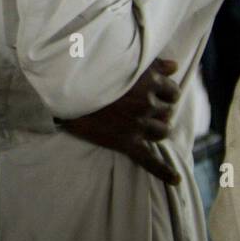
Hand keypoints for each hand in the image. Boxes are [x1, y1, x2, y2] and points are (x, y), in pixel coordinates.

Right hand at [59, 57, 181, 183]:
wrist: (63, 90)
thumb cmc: (91, 70)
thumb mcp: (124, 60)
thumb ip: (152, 63)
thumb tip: (174, 66)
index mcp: (149, 82)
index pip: (172, 91)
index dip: (164, 92)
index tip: (154, 93)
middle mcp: (147, 104)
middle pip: (167, 112)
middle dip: (158, 110)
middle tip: (141, 108)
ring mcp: (138, 125)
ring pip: (162, 132)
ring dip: (156, 129)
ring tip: (143, 125)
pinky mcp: (126, 142)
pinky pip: (149, 160)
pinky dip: (163, 171)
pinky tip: (175, 180)